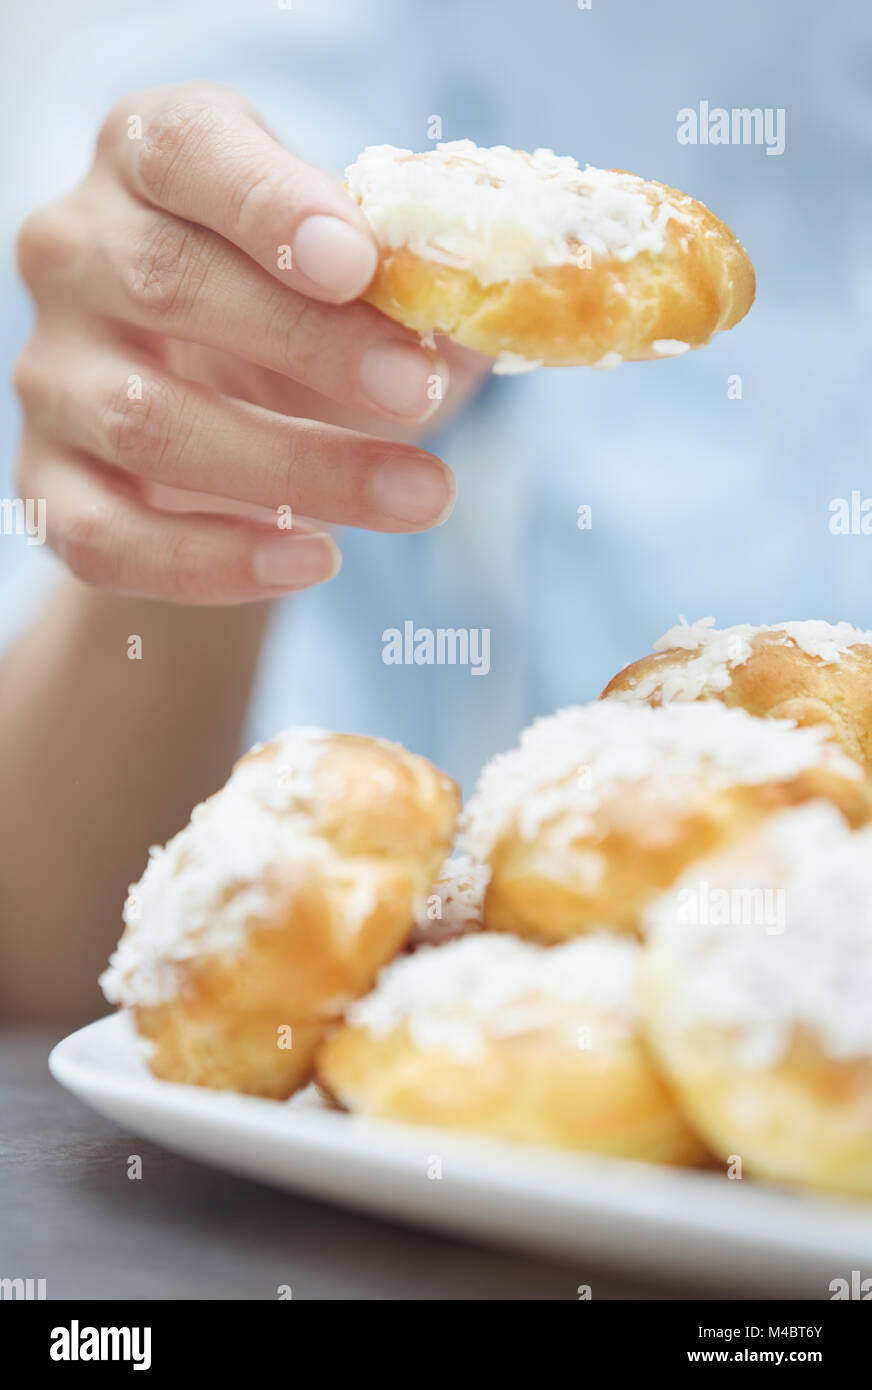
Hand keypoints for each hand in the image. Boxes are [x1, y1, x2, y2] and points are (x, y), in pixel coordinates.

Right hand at [14, 83, 487, 603]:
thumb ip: (416, 285)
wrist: (221, 437)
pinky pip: (108, 535)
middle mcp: (77, 252)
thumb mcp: (365, 287)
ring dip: (297, 467)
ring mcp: (51, 372)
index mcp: (152, 160)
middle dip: (310, 345)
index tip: (361, 264)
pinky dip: (215, 560)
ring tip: (418, 497)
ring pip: (150, 422)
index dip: (270, 205)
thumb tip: (492, 314)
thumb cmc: (307, 330)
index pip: (186, 151)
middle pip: (170, 283)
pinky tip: (314, 560)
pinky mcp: (47, 481)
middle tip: (417, 394)